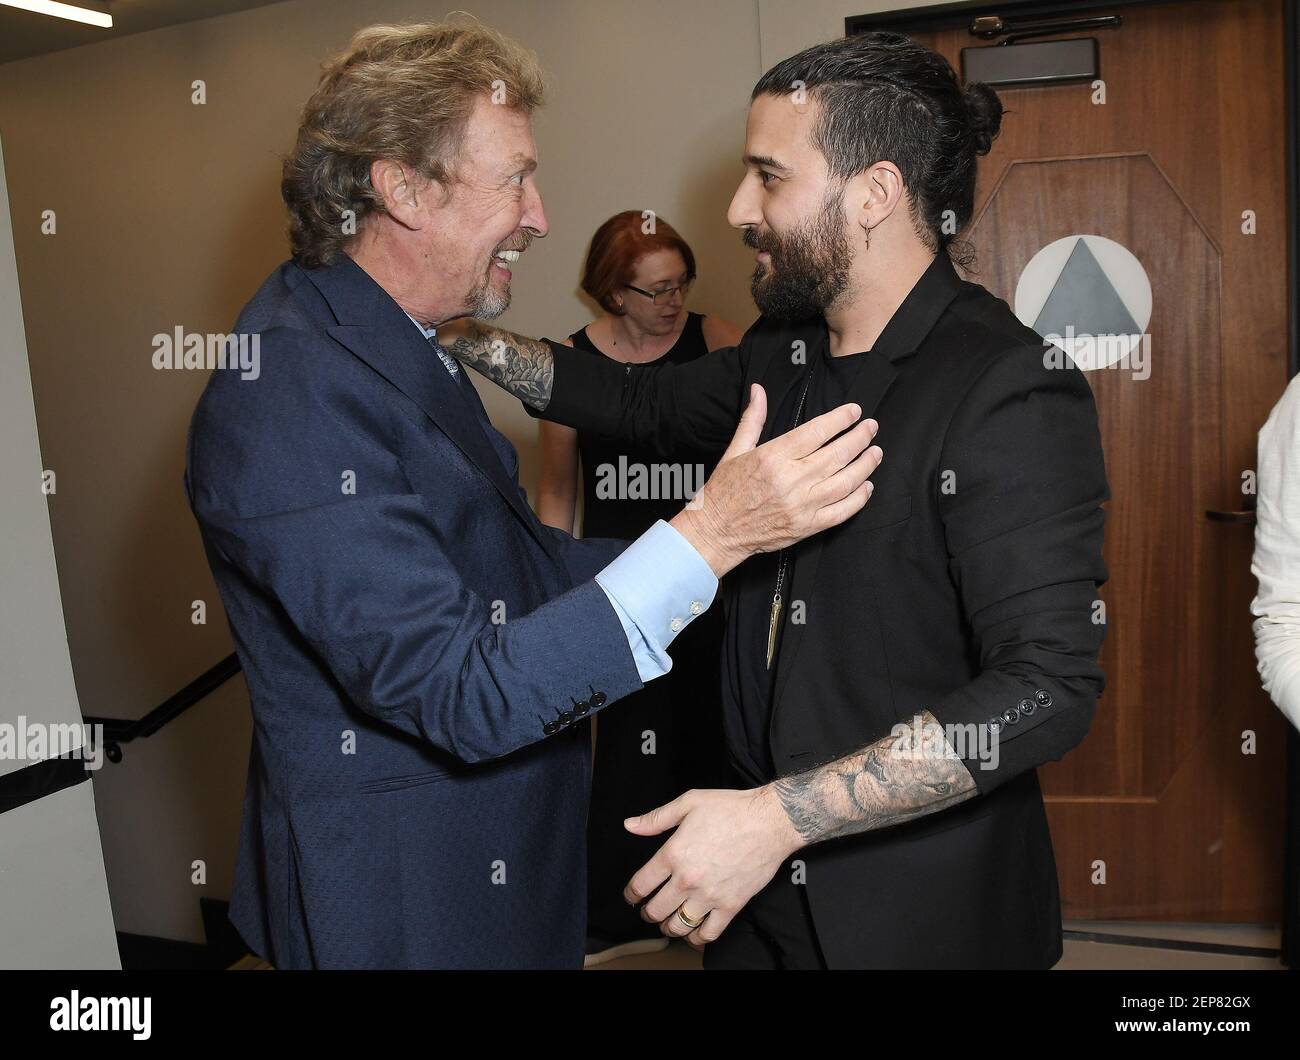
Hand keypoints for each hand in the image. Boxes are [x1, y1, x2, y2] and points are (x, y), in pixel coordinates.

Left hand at [623, 785, 802, 949]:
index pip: (640, 885)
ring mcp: (709, 896)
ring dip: (668, 927)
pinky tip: (693, 933)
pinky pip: (708, 934)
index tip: (631, 895)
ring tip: (668, 923)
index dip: (631, 894)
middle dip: (647, 913)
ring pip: (678, 926)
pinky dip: (696, 939)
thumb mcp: (689, 802)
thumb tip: (630, 825)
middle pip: (655, 910)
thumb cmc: (731, 809)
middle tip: (649, 911)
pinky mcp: (730, 905)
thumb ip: (656, 818)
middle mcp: (687, 879)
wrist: (769, 822)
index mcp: (673, 853)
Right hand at [669, 383, 881, 577]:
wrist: (717, 531)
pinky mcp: (807, 526)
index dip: (841, 419)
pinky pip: (842, 511)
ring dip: (866, 465)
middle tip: (871, 427)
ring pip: (846, 481)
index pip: (817, 432)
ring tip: (875, 452)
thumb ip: (752, 419)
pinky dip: (859, 498)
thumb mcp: (735, 450)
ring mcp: (802, 505)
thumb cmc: (725, 491)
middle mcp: (791, 480)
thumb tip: (758, 390)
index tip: (854, 411)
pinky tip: (867, 486)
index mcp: (773, 457)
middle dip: (860, 437)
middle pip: (838, 454)